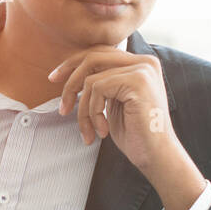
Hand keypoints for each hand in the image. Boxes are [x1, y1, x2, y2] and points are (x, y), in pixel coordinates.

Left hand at [48, 46, 206, 209]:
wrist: (156, 156)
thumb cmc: (135, 135)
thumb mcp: (114, 103)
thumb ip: (102, 84)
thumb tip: (72, 73)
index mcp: (140, 64)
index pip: (100, 53)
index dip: (73, 63)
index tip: (54, 79)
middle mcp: (144, 62)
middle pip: (92, 57)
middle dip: (70, 82)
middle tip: (62, 107)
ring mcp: (142, 70)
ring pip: (91, 79)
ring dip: (83, 110)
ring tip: (89, 131)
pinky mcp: (138, 81)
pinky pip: (98, 89)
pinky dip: (93, 113)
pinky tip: (103, 130)